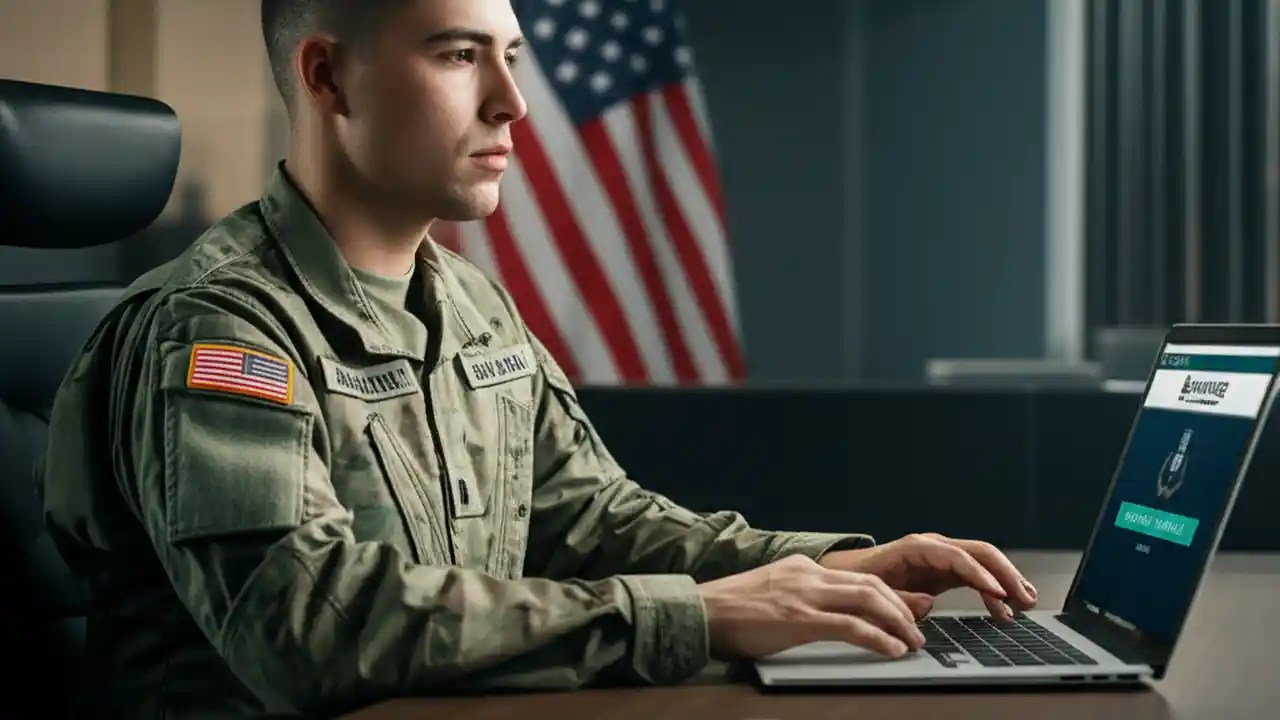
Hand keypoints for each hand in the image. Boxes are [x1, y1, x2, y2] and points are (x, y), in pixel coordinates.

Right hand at [697, 554, 926, 660]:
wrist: (701, 611)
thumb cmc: (730, 610)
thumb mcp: (772, 593)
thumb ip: (800, 597)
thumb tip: (825, 615)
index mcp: (802, 568)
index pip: (857, 577)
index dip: (888, 594)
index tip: (907, 610)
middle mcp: (808, 575)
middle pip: (870, 584)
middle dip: (901, 606)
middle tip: (919, 627)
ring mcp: (805, 595)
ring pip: (868, 599)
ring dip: (897, 622)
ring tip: (912, 641)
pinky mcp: (800, 619)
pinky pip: (851, 627)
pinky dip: (878, 638)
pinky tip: (892, 650)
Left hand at [818, 533, 1038, 620]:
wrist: (852, 574)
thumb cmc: (861, 580)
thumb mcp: (873, 590)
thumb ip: (898, 597)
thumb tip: (928, 603)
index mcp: (916, 548)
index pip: (957, 556)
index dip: (980, 574)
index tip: (1000, 593)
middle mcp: (934, 547)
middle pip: (978, 552)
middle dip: (1004, 573)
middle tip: (1025, 597)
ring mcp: (942, 556)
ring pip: (983, 561)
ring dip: (1006, 579)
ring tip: (1026, 602)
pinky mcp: (946, 570)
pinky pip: (976, 575)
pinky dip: (993, 589)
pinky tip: (1006, 608)